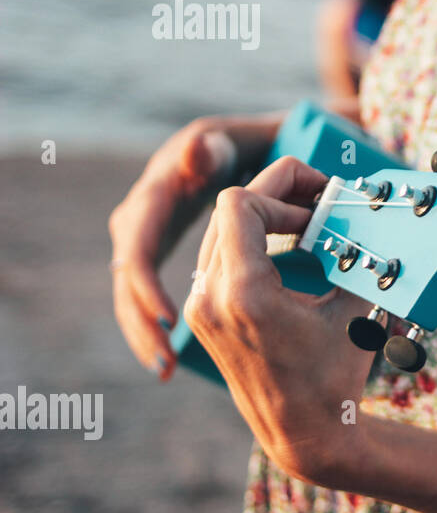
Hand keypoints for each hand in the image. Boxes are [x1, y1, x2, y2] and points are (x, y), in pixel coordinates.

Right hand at [109, 120, 243, 379]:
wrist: (218, 143)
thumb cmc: (232, 145)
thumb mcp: (222, 142)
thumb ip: (212, 146)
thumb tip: (196, 149)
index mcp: (154, 196)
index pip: (139, 247)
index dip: (150, 286)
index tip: (171, 321)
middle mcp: (138, 217)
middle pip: (128, 278)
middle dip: (142, 322)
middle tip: (164, 361)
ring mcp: (141, 235)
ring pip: (130, 292)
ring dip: (143, 332)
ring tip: (164, 370)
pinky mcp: (151, 248)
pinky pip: (142, 292)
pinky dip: (150, 323)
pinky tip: (166, 358)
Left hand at [183, 157, 373, 481]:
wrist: (304, 435)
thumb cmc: (333, 378)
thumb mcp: (352, 310)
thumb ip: (354, 255)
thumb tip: (369, 218)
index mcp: (244, 292)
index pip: (242, 203)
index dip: (284, 192)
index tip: (320, 210)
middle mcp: (210, 297)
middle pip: (228, 211)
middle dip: (277, 197)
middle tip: (320, 202)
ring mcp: (200, 308)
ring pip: (220, 230)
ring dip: (264, 219)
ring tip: (308, 227)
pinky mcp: (203, 317)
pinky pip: (219, 258)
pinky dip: (252, 243)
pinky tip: (290, 254)